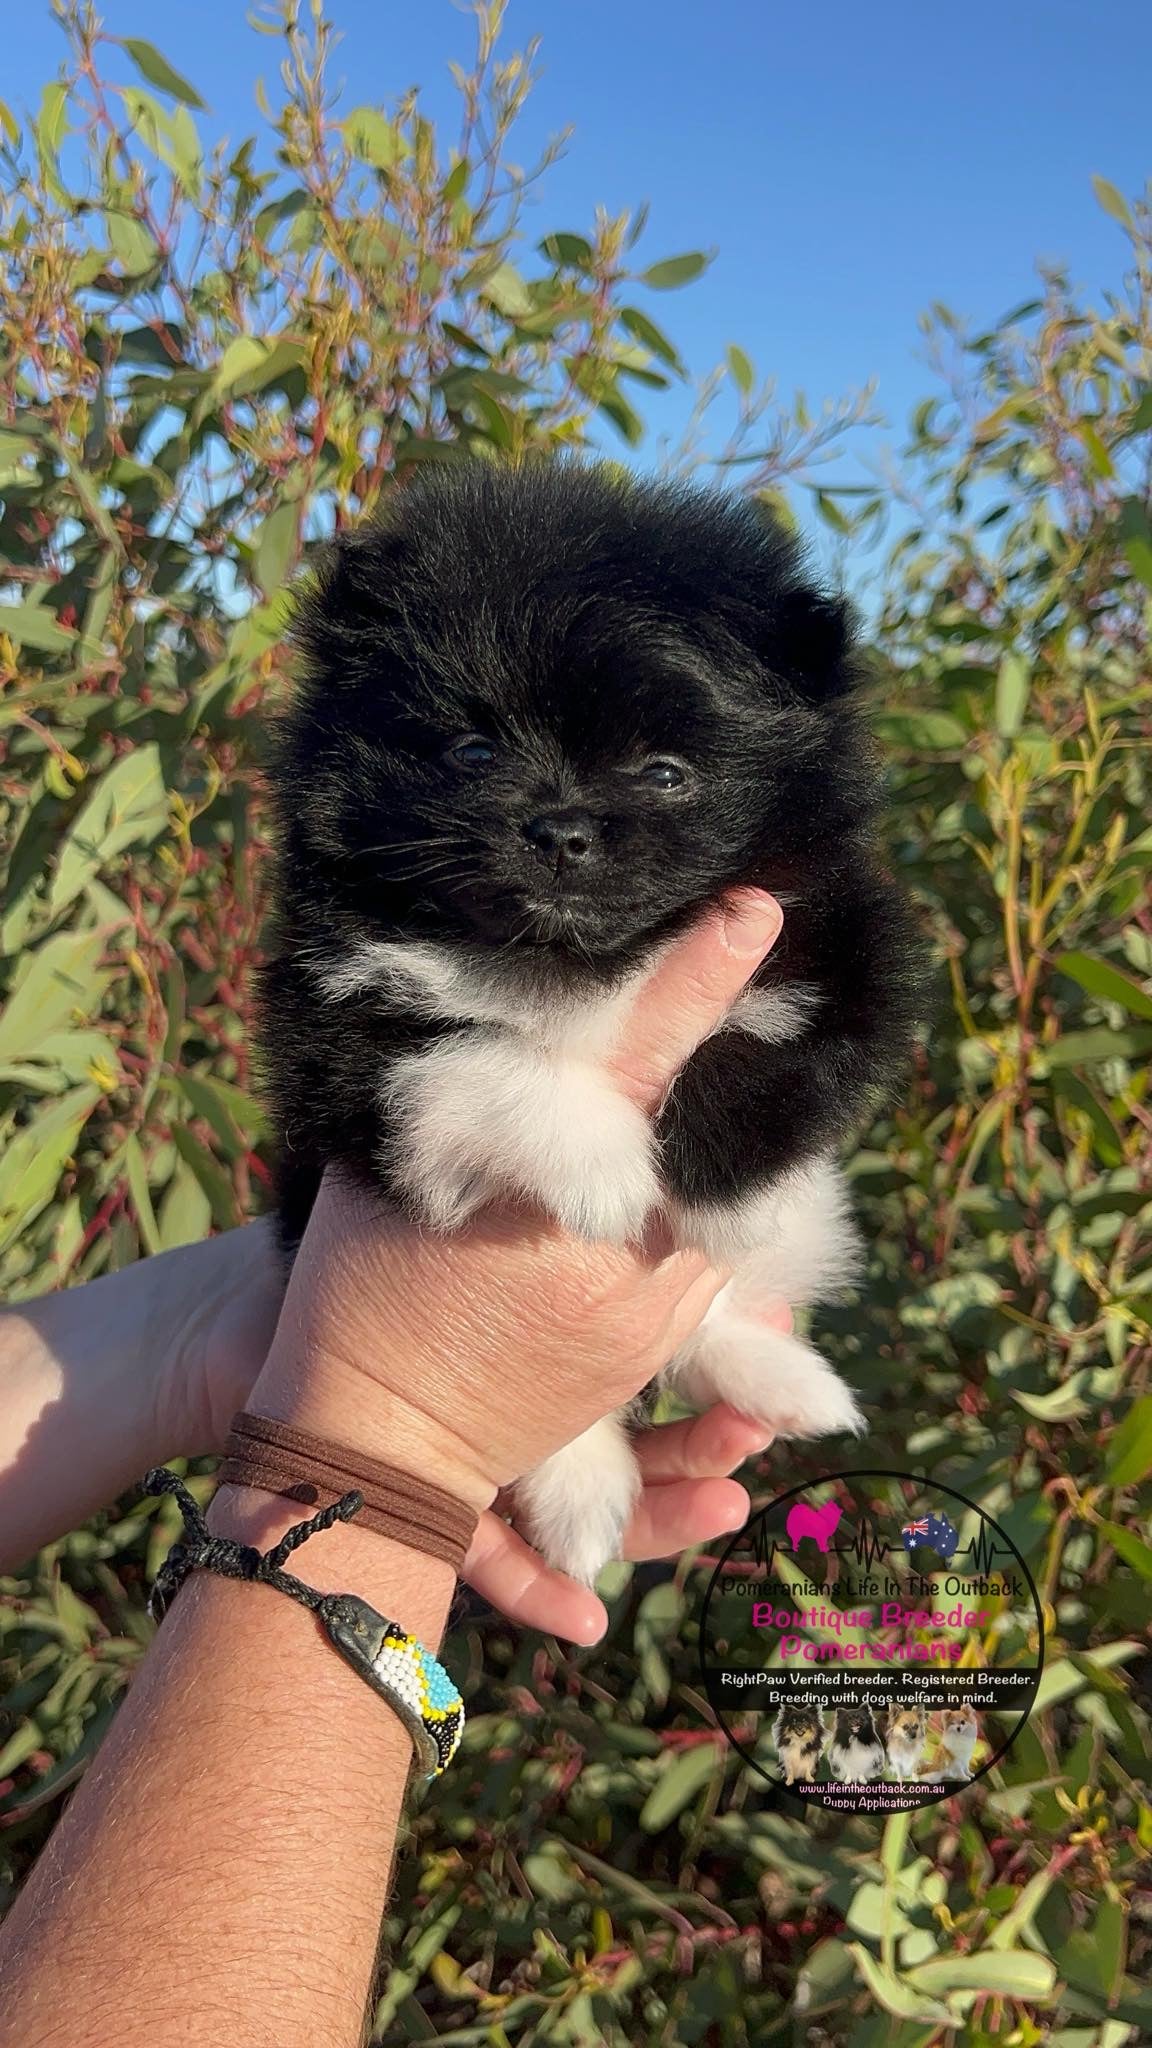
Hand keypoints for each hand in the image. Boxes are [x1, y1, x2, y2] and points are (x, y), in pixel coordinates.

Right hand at [240, 891, 784, 1589]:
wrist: (377, 1445)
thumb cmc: (359, 1290)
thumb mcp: (377, 1174)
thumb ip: (449, 1098)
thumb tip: (495, 1014)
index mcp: (544, 1193)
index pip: (636, 1064)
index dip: (694, 980)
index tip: (752, 911)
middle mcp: (621, 1256)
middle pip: (713, 1135)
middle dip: (730, 1066)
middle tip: (736, 982)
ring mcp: (652, 1312)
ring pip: (729, 1200)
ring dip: (724, 1144)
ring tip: (717, 1084)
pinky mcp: (660, 1346)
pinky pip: (716, 1257)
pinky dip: (708, 1207)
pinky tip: (687, 1175)